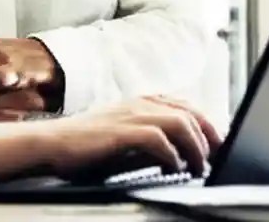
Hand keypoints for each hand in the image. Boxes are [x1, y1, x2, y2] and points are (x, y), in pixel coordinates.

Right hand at [45, 96, 224, 177]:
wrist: (52, 143)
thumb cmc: (84, 142)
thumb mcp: (121, 130)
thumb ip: (146, 132)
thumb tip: (176, 149)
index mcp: (140, 100)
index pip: (184, 104)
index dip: (205, 122)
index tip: (216, 142)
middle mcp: (139, 103)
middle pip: (188, 112)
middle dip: (208, 135)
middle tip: (215, 156)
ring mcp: (130, 115)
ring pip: (179, 123)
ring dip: (194, 146)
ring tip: (198, 165)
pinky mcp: (122, 131)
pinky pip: (158, 139)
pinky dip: (172, 153)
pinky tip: (174, 166)